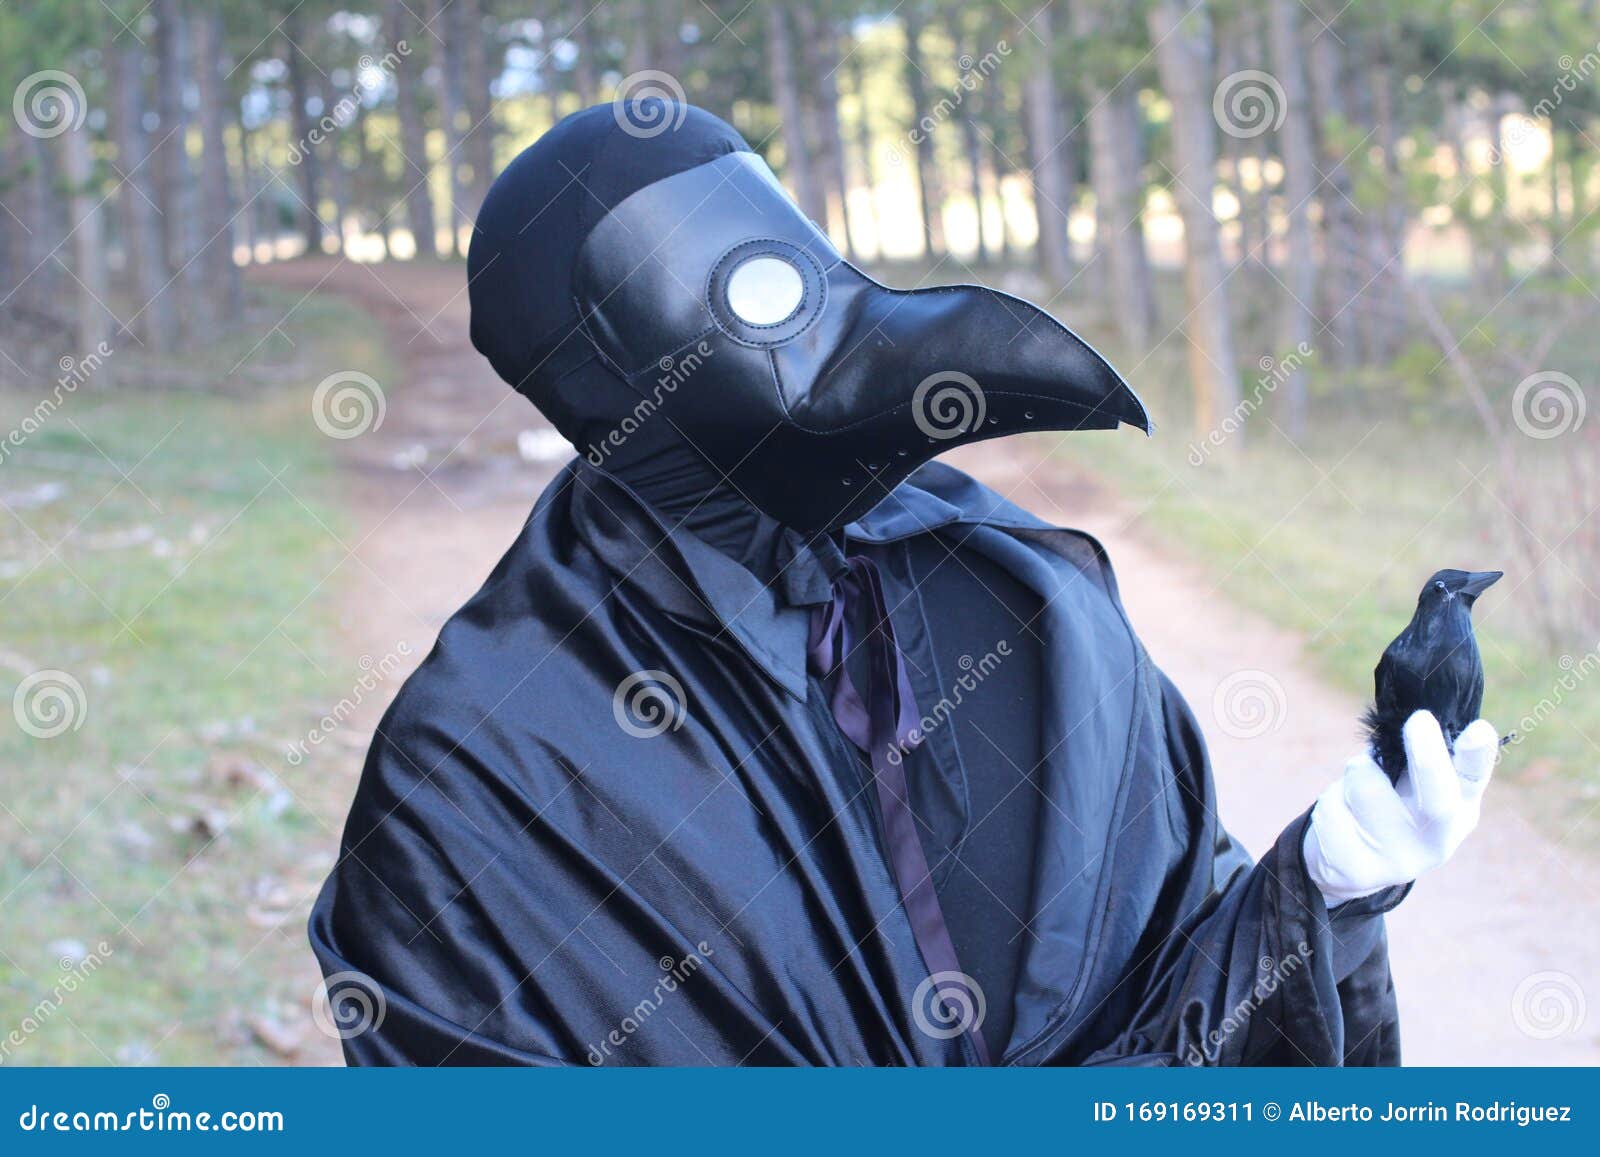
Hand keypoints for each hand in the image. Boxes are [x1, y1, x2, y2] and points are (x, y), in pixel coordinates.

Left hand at [1302, 711, 1497, 906]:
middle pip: (1437, 796)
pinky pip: (1333, 806)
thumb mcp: (1414, 786)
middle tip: (1419, 720)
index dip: (1479, 756)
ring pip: (1366, 782)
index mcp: (1459, 807)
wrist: (1352, 866)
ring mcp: (1399, 858)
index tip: (1479, 729)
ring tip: (1359, 792)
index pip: (1474, 780)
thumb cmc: (1391, 807)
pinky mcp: (1359, 867)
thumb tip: (1413, 722)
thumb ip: (1417, 760)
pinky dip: (1333, 800)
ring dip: (1358, 771)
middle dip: (1428, 756)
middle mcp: (1438, 839)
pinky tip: (1343, 818)